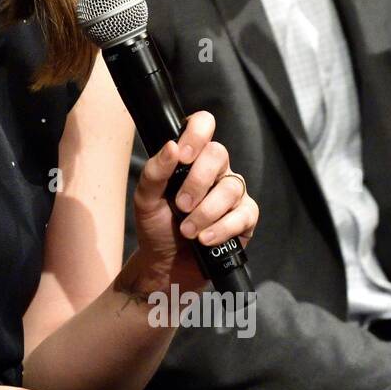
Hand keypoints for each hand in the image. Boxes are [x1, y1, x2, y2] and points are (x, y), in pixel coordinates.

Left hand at [129, 110, 257, 296]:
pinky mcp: (245, 217)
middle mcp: (215, 170)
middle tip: (180, 205)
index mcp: (190, 158)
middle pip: (219, 154)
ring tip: (188, 231)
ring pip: (231, 187)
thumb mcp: (145, 199)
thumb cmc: (156, 226)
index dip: (197, 132)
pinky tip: (205, 239)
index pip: (203, 125)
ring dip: (206, 211)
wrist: (166, 264)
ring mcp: (232, 192)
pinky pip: (244, 214)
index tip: (183, 155)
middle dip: (197, 182)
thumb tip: (171, 146)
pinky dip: (222, 228)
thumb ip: (154, 172)